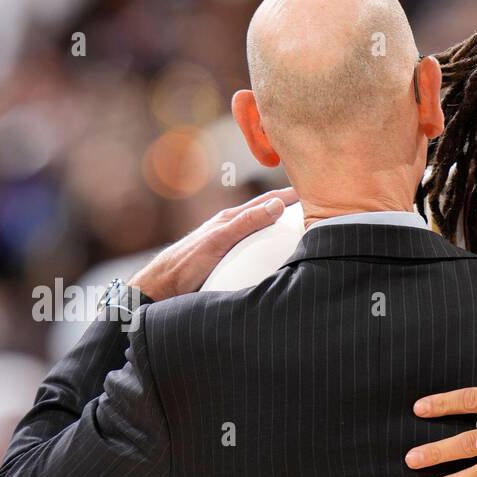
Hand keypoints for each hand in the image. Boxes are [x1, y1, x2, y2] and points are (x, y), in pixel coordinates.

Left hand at [128, 187, 296, 299]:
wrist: (162, 287)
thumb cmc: (186, 264)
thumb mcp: (219, 241)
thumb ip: (246, 222)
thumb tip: (277, 204)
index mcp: (229, 219)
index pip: (266, 201)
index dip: (289, 194)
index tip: (312, 189)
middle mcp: (230, 228)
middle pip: (265, 213)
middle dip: (288, 206)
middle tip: (314, 205)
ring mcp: (227, 243)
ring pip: (259, 230)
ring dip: (279, 226)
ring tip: (300, 226)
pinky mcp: (225, 259)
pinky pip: (253, 247)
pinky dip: (268, 244)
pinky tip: (274, 252)